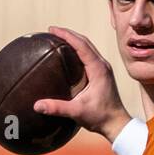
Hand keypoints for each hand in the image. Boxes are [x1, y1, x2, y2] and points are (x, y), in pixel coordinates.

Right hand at [34, 25, 130, 143]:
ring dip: (74, 40)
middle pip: (84, 41)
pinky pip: (89, 55)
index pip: (81, 45)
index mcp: (98, 69)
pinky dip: (78, 49)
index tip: (52, 29)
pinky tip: (69, 53)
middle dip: (68, 34)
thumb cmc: (100, 118)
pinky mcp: (103, 73)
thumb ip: (57, 108)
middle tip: (52, 31)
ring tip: (59, 38)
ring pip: (88, 46)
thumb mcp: (77, 112)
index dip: (66, 34)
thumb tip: (37, 105)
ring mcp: (104, 68)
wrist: (116, 124)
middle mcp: (102, 65)